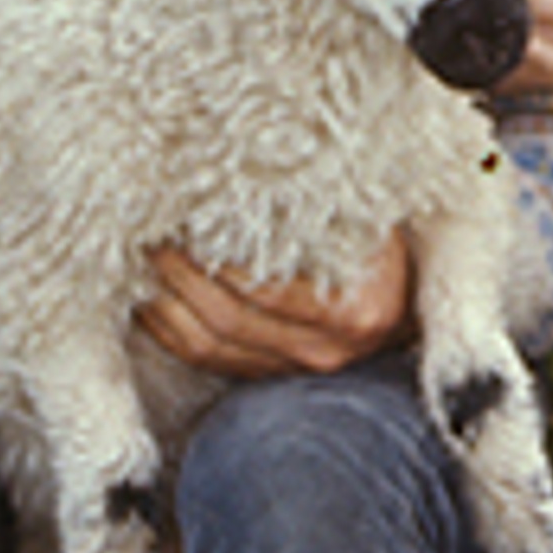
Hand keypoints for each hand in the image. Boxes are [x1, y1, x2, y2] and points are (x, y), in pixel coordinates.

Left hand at [139, 226, 417, 377]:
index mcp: (355, 313)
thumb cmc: (383, 252)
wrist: (412, 304)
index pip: (266, 291)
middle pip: (226, 322)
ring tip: (140, 262)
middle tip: (148, 236)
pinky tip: (149, 299)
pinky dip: (168, 331)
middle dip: (177, 277)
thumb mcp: (369, 225)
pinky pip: (205, 360)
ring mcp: (296, 372)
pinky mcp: (270, 377)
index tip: (181, 225)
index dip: (214, 261)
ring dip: (163, 306)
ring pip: (207, 348)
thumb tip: (246, 175)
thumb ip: (318, 213)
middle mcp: (325, 352)